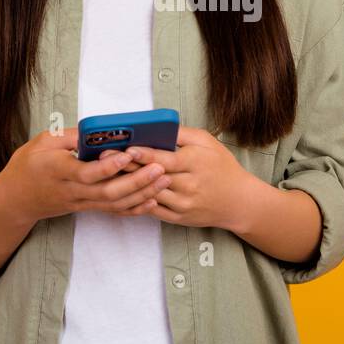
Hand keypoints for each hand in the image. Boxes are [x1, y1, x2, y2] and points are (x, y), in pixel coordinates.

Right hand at [0, 128, 171, 223]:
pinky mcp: (87, 207)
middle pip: (108, 191)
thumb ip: (69, 136)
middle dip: (137, 181)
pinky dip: (134, 207)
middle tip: (160, 167)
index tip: (129, 154)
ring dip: (142, 194)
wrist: (16, 199)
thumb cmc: (28, 166)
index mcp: (59, 170)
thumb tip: (96, 130)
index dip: (110, 166)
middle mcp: (73, 190)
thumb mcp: (42, 141)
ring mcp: (81, 202)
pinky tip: (152, 199)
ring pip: (115, 203)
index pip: (88, 172)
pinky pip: (113, 211)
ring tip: (164, 179)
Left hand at [103, 126, 257, 229]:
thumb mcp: (207, 142)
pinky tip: (123, 193)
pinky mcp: (179, 218)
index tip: (125, 148)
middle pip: (152, 175)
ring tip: (108, 175)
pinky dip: (137, 201)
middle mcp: (188, 185)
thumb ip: (182, 134)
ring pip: (149, 193)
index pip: (163, 158)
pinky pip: (153, 210)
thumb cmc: (222, 167)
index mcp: (194, 163)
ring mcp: (183, 203)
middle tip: (104, 159)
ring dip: (128, 184)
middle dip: (127, 166)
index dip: (143, 153)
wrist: (238, 201)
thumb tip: (157, 126)